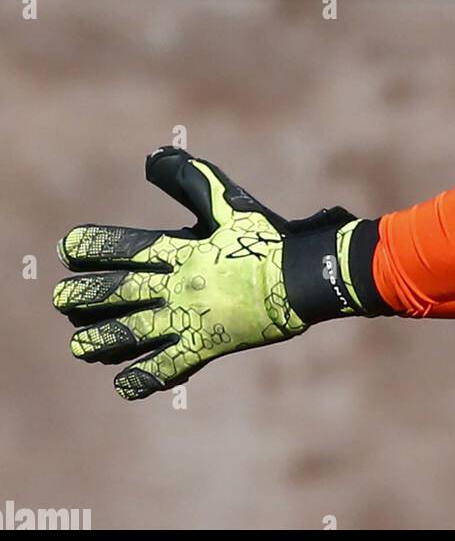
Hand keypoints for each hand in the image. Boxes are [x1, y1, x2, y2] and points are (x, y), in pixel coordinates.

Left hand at [51, 145, 386, 400]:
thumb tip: (152, 156)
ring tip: (78, 346)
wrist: (308, 276)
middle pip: (123, 291)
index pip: (130, 247)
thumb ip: (189, 179)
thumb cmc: (269, 236)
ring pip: (137, 332)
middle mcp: (182, 285)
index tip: (66, 248)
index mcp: (185, 249)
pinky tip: (123, 384)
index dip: (96, 246)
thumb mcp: (228, 202)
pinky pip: (172, 366)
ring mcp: (194, 318)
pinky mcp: (210, 345)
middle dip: (88, 296)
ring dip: (104, 339)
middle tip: (59, 299)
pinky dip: (147, 377)